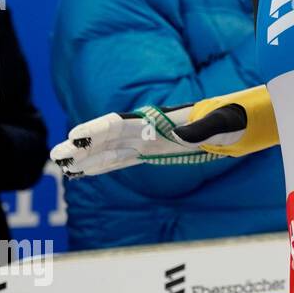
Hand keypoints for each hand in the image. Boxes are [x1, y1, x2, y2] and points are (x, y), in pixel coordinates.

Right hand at [51, 102, 249, 177]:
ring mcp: (147, 142)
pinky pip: (121, 160)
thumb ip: (202, 128)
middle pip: (107, 137)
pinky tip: (84, 172)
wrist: (236, 123)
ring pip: (110, 150)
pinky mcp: (152, 153)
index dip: (96, 129)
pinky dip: (102, 165)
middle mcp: (148, 130)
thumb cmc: (229, 120)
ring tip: (63, 168)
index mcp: (158, 120)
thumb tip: (181, 136)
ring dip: (87, 158)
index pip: (119, 123)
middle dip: (83, 146)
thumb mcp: (220, 123)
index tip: (76, 136)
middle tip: (57, 156)